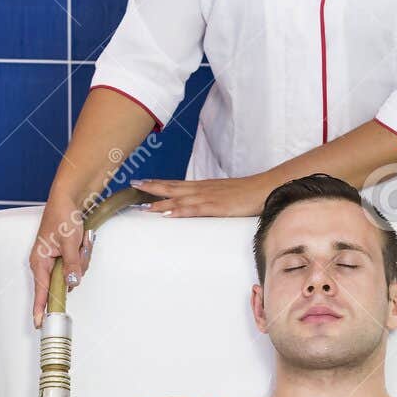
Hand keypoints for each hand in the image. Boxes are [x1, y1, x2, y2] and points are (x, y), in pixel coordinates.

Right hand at [30, 190, 92, 326]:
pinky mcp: (63, 255)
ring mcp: (54, 259)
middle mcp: (44, 263)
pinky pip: (76, 265)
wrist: (68, 198)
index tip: (39, 323)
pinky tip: (81, 242)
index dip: (41, 308)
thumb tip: (72, 283)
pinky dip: (82, 255)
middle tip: (78, 249)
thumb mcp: (70, 242)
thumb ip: (72, 265)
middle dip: (76, 268)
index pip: (40, 291)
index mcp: (39, 261)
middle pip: (63, 282)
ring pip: (73, 273)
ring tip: (79, 241)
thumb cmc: (62, 215)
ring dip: (81, 259)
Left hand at [132, 175, 273, 216]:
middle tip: (131, 186)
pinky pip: (194, 209)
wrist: (264, 188)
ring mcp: (208, 197)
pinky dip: (180, 211)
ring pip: (178, 199)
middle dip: (151, 187)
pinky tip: (168, 214)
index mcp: (202, 186)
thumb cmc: (246, 193)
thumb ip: (210, 200)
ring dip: (159, 201)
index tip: (141, 182)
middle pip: (171, 187)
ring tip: (142, 204)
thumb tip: (200, 206)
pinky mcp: (216, 207)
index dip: (157, 183)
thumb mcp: (223, 195)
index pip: (175, 183)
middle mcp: (201, 189)